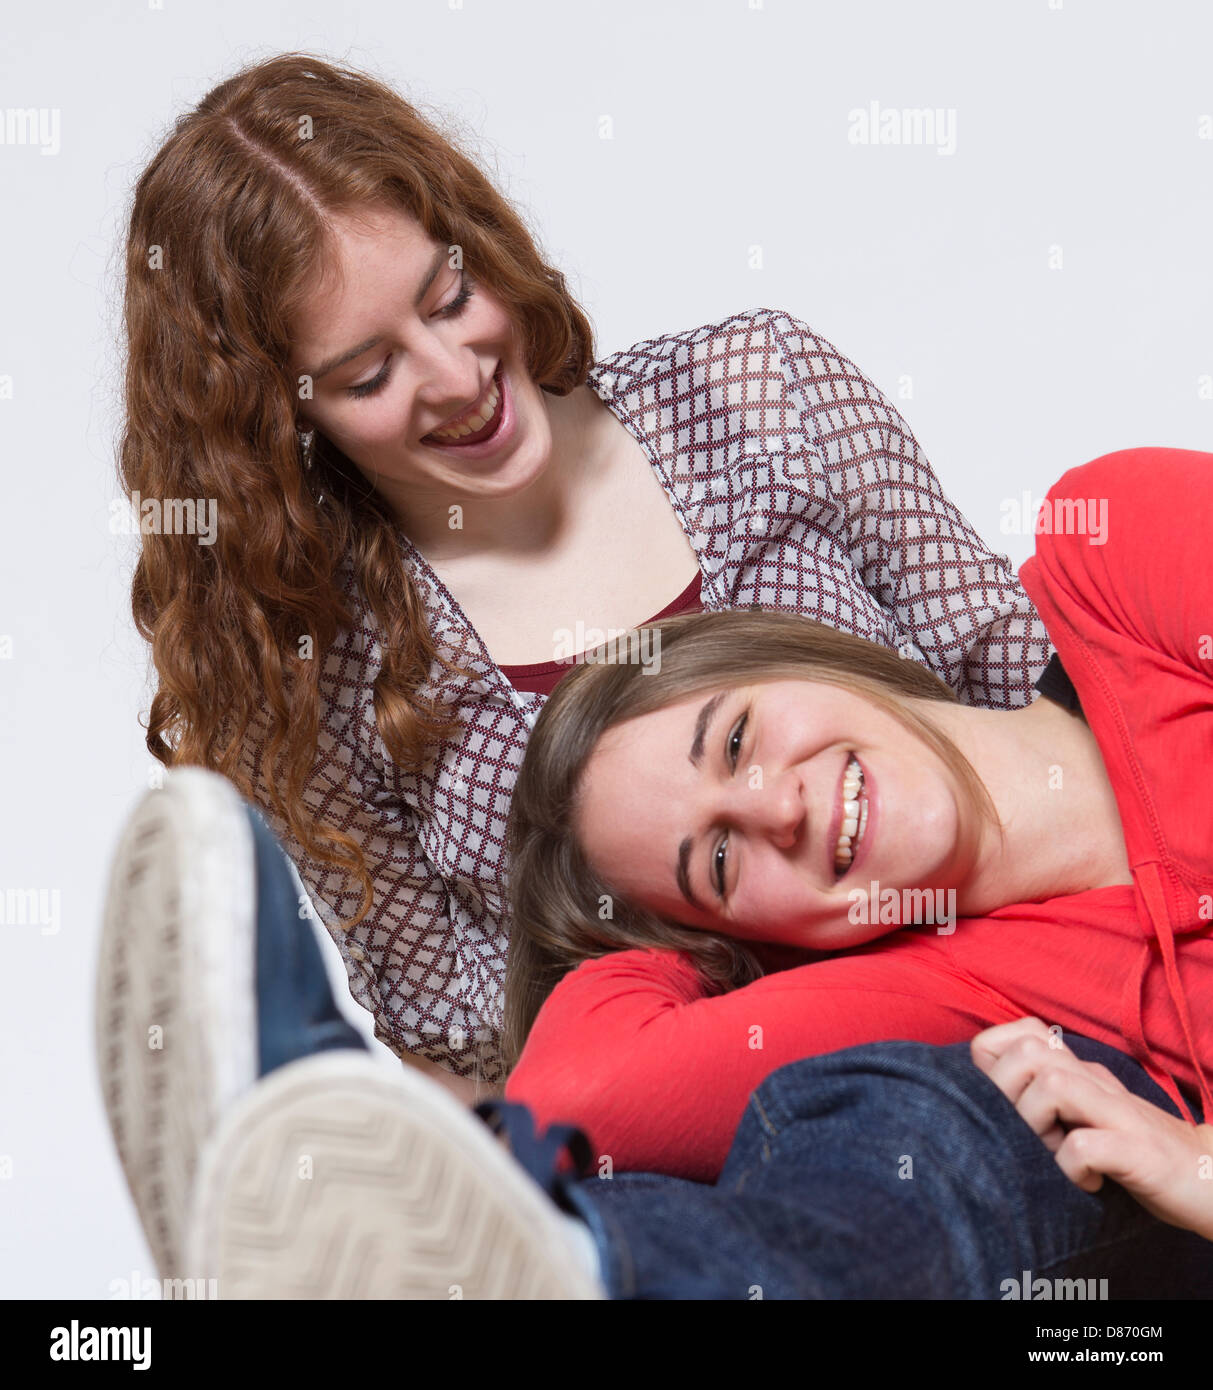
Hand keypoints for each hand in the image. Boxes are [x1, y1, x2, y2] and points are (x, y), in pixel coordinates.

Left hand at [970, 1017, 1212, 1241]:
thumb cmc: (1136, 1153)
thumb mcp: (1088, 1119)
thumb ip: (1050, 1101)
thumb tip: (994, 1103)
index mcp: (1082, 1073)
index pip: (1019, 1035)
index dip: (995, 1065)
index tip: (1003, 1106)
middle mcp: (1098, 1083)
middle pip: (1027, 1051)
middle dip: (1007, 1093)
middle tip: (1024, 1135)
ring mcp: (1120, 1114)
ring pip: (1053, 1086)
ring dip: (1036, 1125)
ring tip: (1052, 1155)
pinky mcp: (1139, 1152)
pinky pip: (1084, 1146)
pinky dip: (1071, 1166)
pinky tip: (1086, 1184)